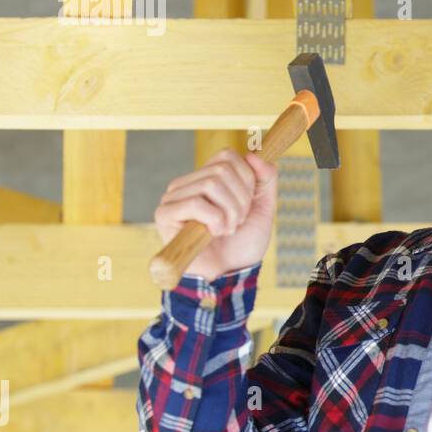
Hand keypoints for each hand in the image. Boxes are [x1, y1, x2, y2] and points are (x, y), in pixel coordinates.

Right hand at [154, 149, 278, 281]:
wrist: (229, 276)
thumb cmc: (242, 244)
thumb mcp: (264, 208)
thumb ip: (265, 179)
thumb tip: (254, 155)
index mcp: (206, 178)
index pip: (227, 156)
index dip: (246, 180)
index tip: (247, 206)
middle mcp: (187, 184)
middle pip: (222, 169)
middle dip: (241, 200)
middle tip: (236, 223)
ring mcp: (173, 197)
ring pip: (211, 184)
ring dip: (230, 213)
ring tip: (226, 230)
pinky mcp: (165, 214)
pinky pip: (196, 203)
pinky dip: (215, 221)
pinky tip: (213, 235)